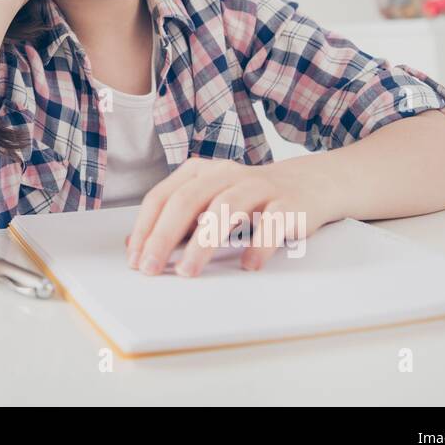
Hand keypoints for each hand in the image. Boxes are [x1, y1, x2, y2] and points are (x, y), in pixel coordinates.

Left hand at [124, 158, 338, 276]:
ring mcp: (258, 186)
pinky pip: (272, 223)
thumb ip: (175, 222)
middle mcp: (226, 174)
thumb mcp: (208, 202)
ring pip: (225, 209)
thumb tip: (135, 247)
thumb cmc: (249, 198)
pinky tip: (247, 265)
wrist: (309, 184)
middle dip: (164, 237)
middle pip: (187, 201)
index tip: (136, 259)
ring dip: (203, 243)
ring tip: (188, 272)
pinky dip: (258, 245)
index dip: (145, 228)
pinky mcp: (289, 203)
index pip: (163, 197)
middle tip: (152, 269)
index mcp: (200, 172)